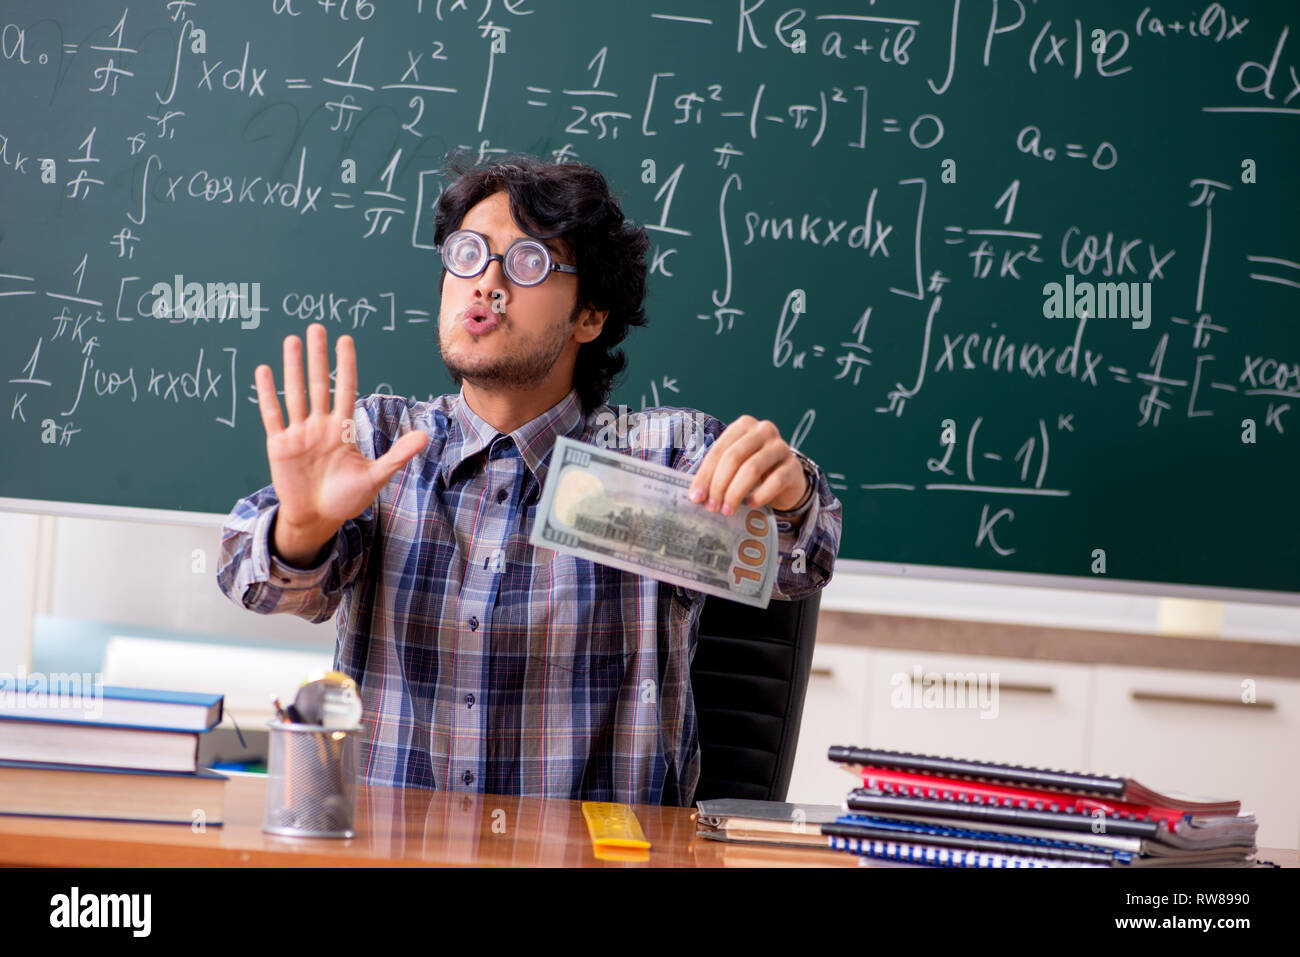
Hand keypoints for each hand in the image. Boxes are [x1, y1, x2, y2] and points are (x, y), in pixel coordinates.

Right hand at [255, 323, 428, 562]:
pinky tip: (264, 370)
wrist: (317, 519)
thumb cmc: (346, 498)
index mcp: (343, 430)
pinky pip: (272, 414)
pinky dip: (268, 393)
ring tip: (292, 340)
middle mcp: (320, 426)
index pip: (346, 389)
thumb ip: (398, 455)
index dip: (346, 365)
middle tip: (317, 327)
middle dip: (319, 356)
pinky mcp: (279, 445)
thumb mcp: (376, 476)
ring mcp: (299, 433)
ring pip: (295, 392)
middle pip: (319, 384)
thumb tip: (426, 436)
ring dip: (293, 367)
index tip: (346, 341)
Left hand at [687, 415, 807, 515]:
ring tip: (727, 510)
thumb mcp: (733, 465)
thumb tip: (696, 495)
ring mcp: (781, 447)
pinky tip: (751, 504)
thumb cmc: (753, 470)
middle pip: (734, 457)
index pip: (719, 450)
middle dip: (719, 485)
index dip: (705, 475)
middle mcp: (763, 430)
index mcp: (743, 425)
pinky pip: (775, 481)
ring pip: (752, 468)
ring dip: (735, 492)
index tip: (695, 498)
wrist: (786, 479)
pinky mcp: (794, 466)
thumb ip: (716, 472)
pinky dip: (760, 495)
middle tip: (712, 507)